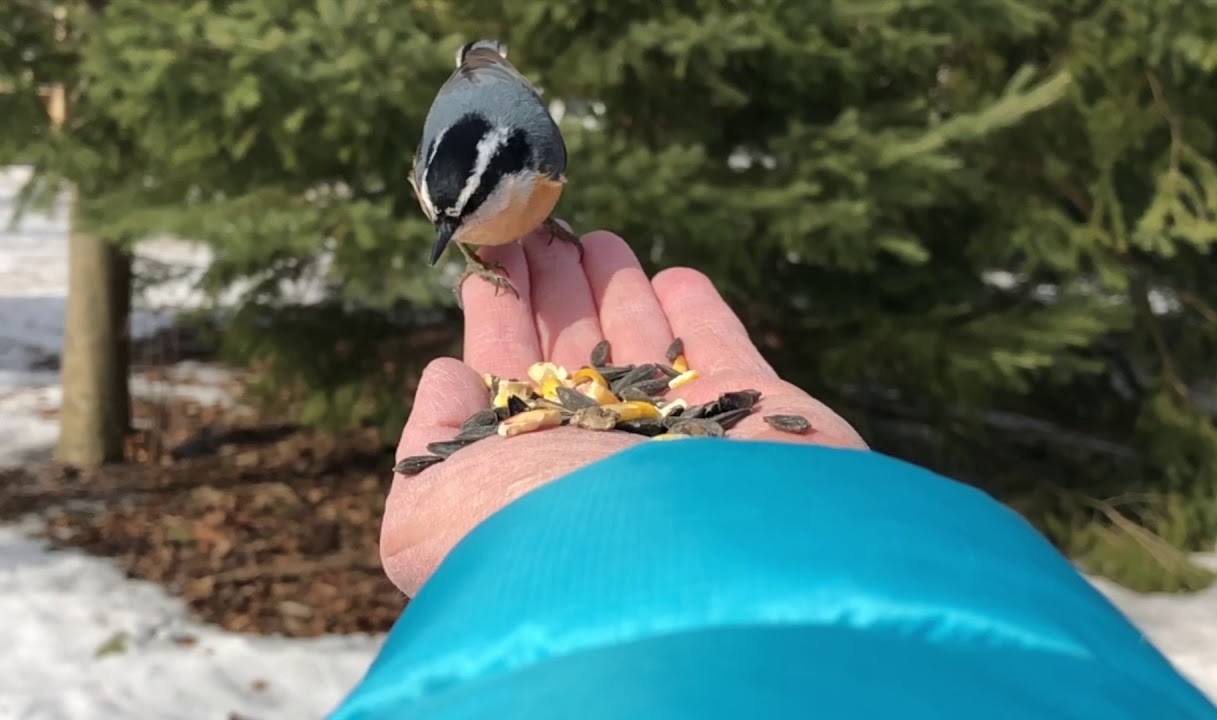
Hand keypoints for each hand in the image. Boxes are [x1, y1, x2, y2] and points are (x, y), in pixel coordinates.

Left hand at [380, 227, 866, 595]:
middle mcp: (608, 455)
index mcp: (535, 472)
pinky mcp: (762, 419)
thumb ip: (426, 444)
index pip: (508, 378)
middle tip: (539, 226)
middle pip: (574, 352)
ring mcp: (686, 436)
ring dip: (616, 288)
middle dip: (554, 289)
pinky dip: (698, 313)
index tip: (489, 257)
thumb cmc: (553, 543)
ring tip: (594, 235)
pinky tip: (672, 275)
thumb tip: (446, 376)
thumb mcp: (437, 509)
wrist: (699, 580)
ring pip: (645, 345)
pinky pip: (723, 352)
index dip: (498, 314)